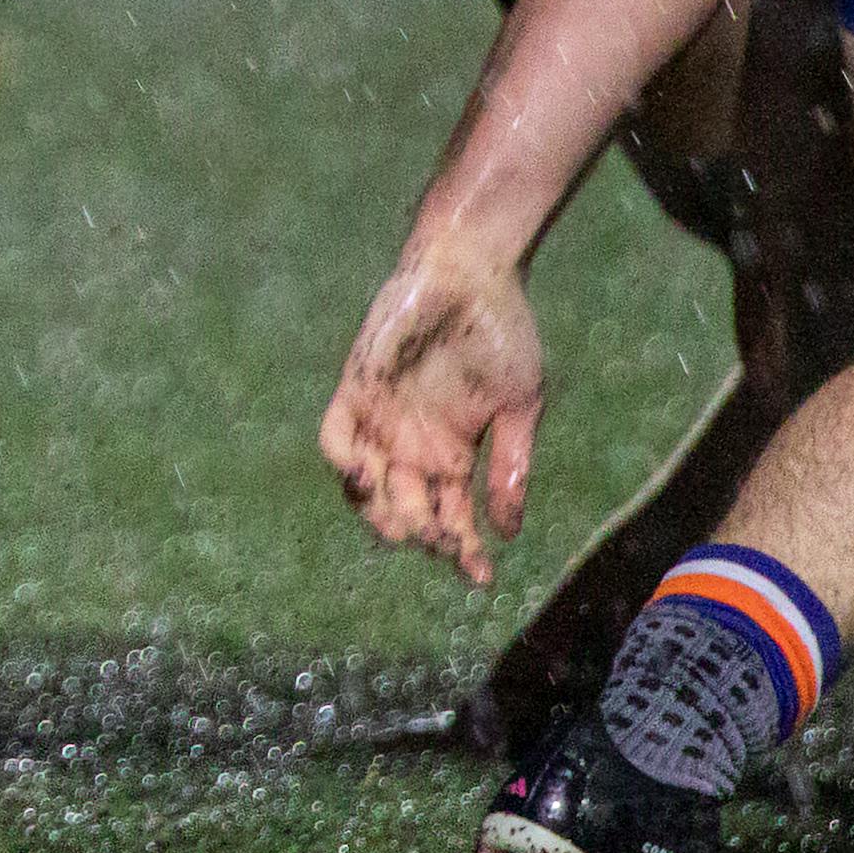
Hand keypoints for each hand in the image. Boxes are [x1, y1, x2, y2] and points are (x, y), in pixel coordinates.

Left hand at [320, 238, 553, 583]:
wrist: (470, 272)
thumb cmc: (502, 334)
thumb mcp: (519, 406)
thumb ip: (511, 467)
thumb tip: (508, 532)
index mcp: (454, 457)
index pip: (453, 520)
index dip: (463, 552)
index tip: (479, 579)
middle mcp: (413, 449)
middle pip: (407, 514)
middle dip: (424, 536)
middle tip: (441, 538)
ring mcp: (380, 423)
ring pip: (367, 491)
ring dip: (383, 514)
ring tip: (406, 523)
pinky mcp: (353, 391)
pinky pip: (334, 438)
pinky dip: (343, 463)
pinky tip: (364, 474)